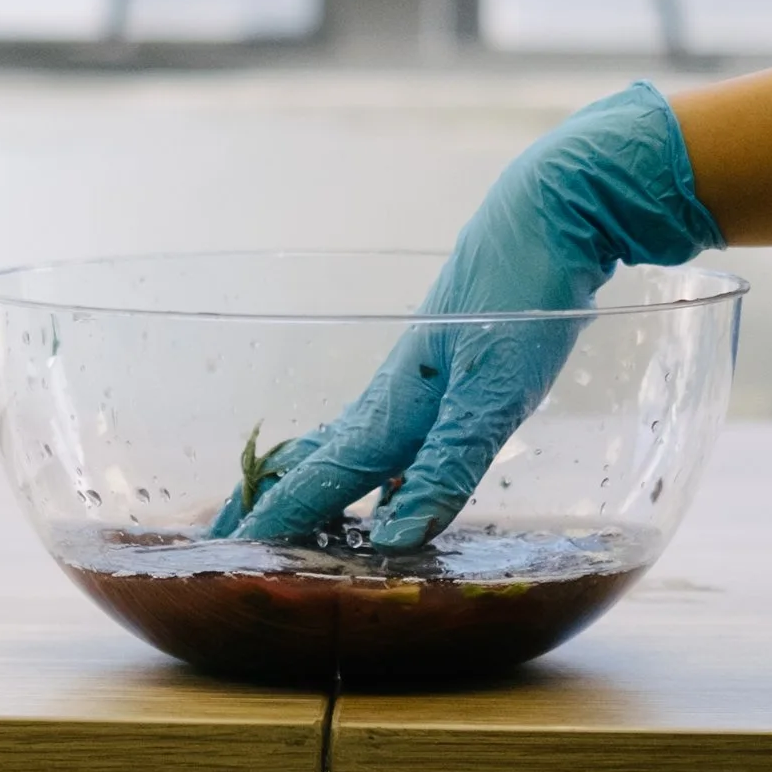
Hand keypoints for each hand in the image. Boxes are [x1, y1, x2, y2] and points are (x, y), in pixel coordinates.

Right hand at [221, 83, 719, 551]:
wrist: (550, 210)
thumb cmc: (520, 297)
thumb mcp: (492, 392)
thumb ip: (449, 467)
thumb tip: (395, 540)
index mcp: (391, 409)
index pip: (320, 480)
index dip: (279, 522)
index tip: (232, 560)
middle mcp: (392, 400)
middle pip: (314, 461)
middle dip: (269, 501)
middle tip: (221, 537)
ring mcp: (418, 384)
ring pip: (349, 448)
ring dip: (311, 484)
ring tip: (283, 513)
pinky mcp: (450, 371)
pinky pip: (391, 438)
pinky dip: (370, 472)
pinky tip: (387, 489)